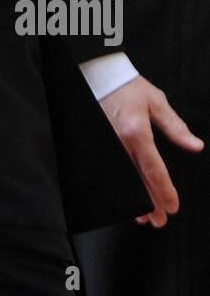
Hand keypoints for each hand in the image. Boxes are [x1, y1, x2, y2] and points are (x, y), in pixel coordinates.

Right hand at [99, 76, 203, 226]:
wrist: (98, 75)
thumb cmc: (127, 86)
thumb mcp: (156, 101)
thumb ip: (175, 127)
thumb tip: (195, 145)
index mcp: (137, 131)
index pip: (154, 169)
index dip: (164, 191)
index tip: (173, 207)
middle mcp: (119, 141)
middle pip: (137, 180)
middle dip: (150, 204)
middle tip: (160, 221)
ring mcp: (107, 144)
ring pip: (122, 180)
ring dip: (133, 201)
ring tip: (143, 216)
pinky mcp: (99, 145)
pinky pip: (110, 171)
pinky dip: (119, 187)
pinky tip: (125, 198)